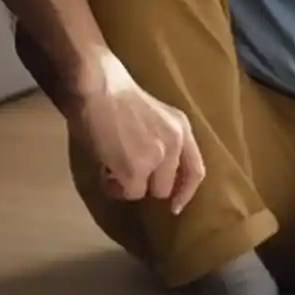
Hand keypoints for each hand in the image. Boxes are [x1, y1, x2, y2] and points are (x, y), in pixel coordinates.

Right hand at [65, 53, 206, 214]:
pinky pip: (128, 191)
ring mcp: (158, 156)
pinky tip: (104, 168)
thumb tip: (151, 176)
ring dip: (126, 185)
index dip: (185, 192)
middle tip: (122, 172)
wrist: (99, 87)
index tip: (174, 207)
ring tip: (110, 167)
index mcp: (182, 128)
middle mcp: (176, 143)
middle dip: (143, 184)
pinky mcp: (137, 168)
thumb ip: (161, 142)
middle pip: (165, 187)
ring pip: (143, 191)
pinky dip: (113, 186)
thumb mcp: (154, 118)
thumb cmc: (117, 99)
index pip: (195, 170)